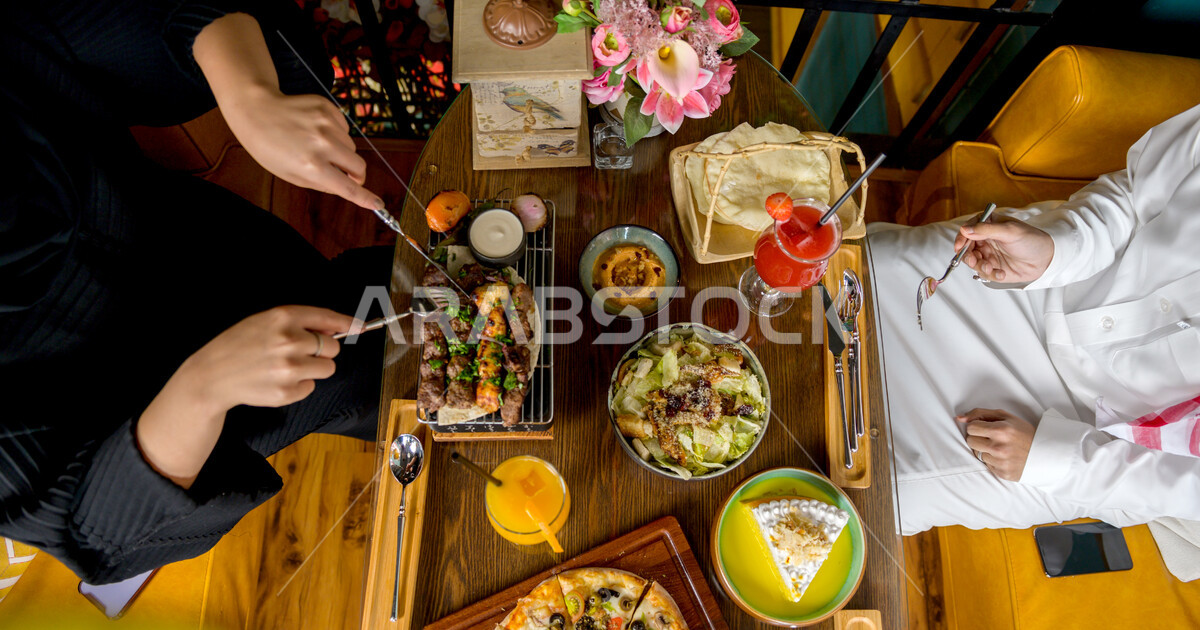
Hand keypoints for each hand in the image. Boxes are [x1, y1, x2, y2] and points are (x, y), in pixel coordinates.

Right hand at [180, 305, 357, 409]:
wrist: (211, 376)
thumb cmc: (238, 346)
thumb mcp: (263, 322)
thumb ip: (297, 323)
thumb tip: (333, 330)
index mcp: (282, 317)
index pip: (326, 317)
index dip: (347, 322)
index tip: (361, 326)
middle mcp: (289, 340)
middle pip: (333, 347)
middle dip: (321, 351)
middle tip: (298, 353)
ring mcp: (289, 367)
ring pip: (327, 369)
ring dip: (313, 369)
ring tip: (286, 367)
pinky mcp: (287, 391)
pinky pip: (311, 387)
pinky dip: (299, 386)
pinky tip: (277, 380)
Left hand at [221, 87, 382, 209]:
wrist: (255, 110)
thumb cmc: (269, 147)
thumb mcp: (290, 175)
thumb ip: (322, 183)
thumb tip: (349, 185)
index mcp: (311, 166)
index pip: (347, 187)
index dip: (365, 198)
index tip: (378, 204)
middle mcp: (322, 144)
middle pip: (359, 166)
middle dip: (355, 174)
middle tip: (342, 173)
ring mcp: (326, 123)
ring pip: (351, 146)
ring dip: (341, 151)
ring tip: (316, 145)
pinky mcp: (327, 107)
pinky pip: (344, 128)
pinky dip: (336, 133)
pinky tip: (315, 130)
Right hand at [953, 217, 1053, 282]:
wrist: (1046, 259)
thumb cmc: (1031, 240)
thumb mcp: (1010, 231)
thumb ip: (986, 230)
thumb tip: (965, 229)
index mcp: (988, 225)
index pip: (967, 230)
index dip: (961, 238)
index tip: (959, 247)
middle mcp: (985, 240)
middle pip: (966, 248)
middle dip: (968, 256)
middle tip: (975, 261)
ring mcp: (988, 254)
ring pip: (972, 262)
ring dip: (979, 266)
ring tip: (991, 268)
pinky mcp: (992, 267)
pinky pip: (983, 273)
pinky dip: (990, 275)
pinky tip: (1001, 273)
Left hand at [956, 408, 1035, 480]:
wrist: (1044, 453)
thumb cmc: (1023, 432)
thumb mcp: (1005, 417)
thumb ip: (980, 413)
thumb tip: (959, 418)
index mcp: (1000, 430)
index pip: (971, 428)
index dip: (977, 426)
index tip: (986, 428)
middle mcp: (999, 447)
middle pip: (970, 441)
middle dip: (978, 438)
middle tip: (991, 437)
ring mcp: (1000, 462)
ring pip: (977, 453)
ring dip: (985, 449)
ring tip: (1000, 447)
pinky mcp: (1001, 473)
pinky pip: (986, 464)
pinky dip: (992, 460)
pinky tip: (1004, 456)